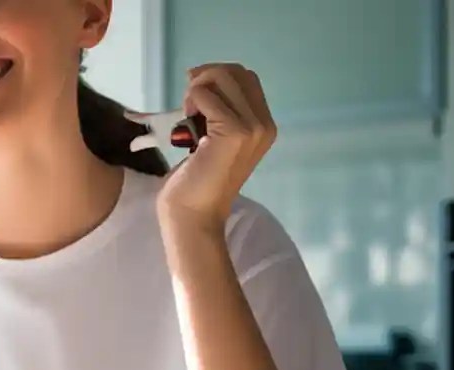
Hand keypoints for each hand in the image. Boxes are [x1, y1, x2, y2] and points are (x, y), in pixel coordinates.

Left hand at [155, 63, 277, 229]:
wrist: (193, 214)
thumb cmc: (197, 181)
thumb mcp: (214, 138)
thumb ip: (219, 112)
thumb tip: (202, 77)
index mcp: (264, 125)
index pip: (245, 77)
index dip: (217, 77)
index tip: (196, 97)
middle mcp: (264, 124)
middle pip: (236, 72)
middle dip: (206, 79)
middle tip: (190, 107)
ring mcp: (252, 127)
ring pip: (222, 77)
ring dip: (197, 89)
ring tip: (189, 116)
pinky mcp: (233, 131)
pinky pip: (205, 95)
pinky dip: (192, 102)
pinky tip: (188, 124)